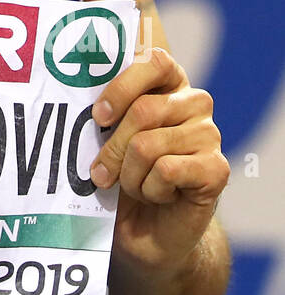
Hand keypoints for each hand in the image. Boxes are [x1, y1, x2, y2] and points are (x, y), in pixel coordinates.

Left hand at [89, 46, 228, 271]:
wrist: (149, 234)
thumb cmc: (124, 176)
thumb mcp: (107, 139)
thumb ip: (103, 113)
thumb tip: (76, 96)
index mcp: (169, 84)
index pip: (154, 61)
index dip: (122, 87)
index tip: (98, 117)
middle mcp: (195, 103)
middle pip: (143, 110)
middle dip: (113, 148)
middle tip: (102, 174)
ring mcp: (209, 135)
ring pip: (149, 145)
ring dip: (130, 176)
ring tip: (136, 187)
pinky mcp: (217, 168)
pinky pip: (167, 170)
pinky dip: (151, 190)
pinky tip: (160, 196)